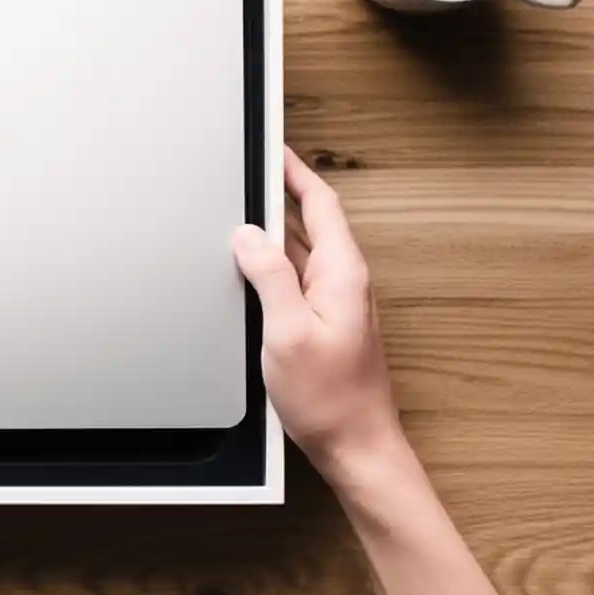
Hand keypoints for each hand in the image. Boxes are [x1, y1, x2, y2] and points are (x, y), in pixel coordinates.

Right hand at [232, 147, 401, 479]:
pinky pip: (293, 280)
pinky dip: (270, 266)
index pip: (319, 203)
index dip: (294, 171)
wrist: (356, 447)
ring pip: (298, 252)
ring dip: (270, 234)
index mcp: (342, 274)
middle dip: (276, 195)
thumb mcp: (287, 332)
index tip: (272, 147)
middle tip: (244, 174)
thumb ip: (269, 277)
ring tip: (237, 216)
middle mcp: (343, 282)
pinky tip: (247, 271)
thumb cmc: (330, 400)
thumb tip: (248, 236)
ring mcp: (334, 303)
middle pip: (308, 222)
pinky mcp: (322, 323)